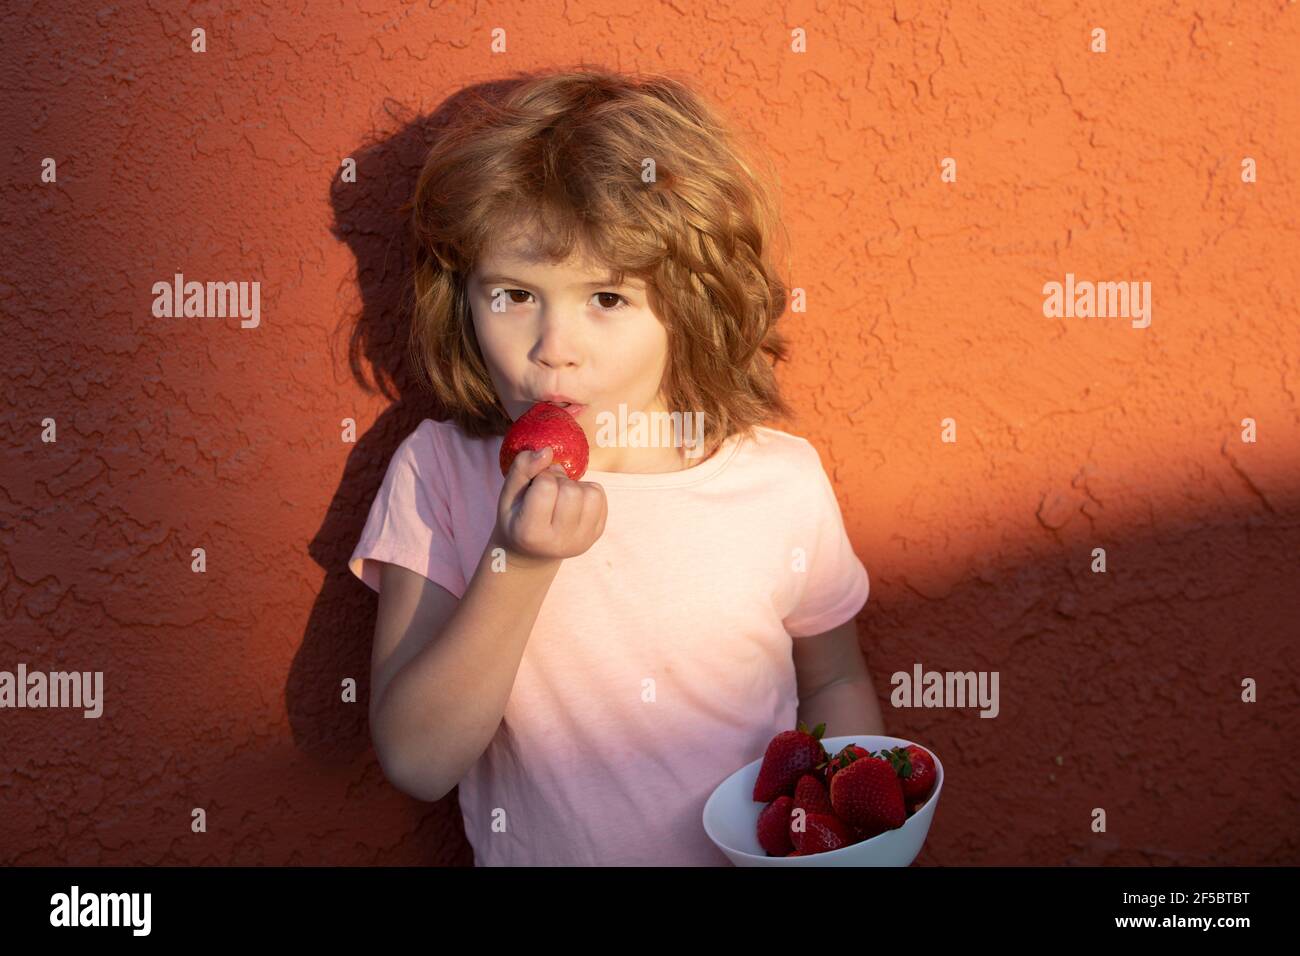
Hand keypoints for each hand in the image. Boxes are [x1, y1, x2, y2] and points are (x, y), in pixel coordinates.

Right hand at [494, 445, 607, 567]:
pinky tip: (573, 501)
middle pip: (571, 491)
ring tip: (561, 495)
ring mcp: (582, 540)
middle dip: (559, 481)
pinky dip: (587, 491)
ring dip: (575, 486)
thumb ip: (522, 468)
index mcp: (531, 533)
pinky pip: (600, 496)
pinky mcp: (596, 534)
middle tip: (548, 488)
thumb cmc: (516, 518)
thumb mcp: (508, 494)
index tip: (534, 485)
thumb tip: (548, 451)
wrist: (532, 552)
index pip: (546, 487)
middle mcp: (560, 541)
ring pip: (591, 493)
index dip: (540, 476)